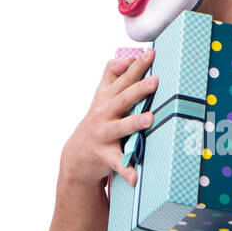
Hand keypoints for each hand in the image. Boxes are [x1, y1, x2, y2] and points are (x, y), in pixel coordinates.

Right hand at [59, 50, 157, 186]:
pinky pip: (118, 163)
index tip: (151, 54)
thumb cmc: (97, 121)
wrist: (77, 154)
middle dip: (138, 89)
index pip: (122, 78)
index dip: (137, 65)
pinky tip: (136, 176)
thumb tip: (127, 56)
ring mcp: (103, 135)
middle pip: (123, 99)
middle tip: (155, 81)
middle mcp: (104, 114)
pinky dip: (127, 170)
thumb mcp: (101, 96)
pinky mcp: (104, 156)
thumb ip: (112, 74)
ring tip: (150, 119)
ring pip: (120, 128)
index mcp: (106, 98)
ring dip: (135, 123)